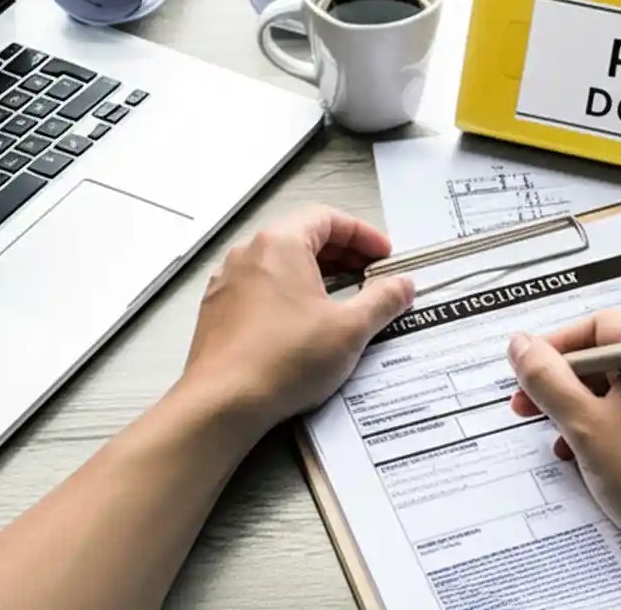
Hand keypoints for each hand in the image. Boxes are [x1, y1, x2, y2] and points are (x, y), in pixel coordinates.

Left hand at [184, 205, 413, 424]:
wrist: (224, 402)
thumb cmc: (283, 360)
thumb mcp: (350, 329)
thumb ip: (382, 300)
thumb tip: (401, 285)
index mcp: (280, 243)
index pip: (327, 218)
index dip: (362, 234)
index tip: (382, 255)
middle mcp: (248, 254)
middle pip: (302, 236)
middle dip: (341, 253)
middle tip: (369, 274)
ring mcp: (228, 281)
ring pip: (279, 263)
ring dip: (314, 274)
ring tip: (342, 298)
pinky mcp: (218, 310)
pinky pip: (259, 288)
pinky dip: (288, 293)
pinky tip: (304, 322)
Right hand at [507, 311, 620, 608]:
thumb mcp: (585, 425)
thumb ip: (547, 379)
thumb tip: (521, 345)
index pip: (597, 326)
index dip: (554, 348)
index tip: (524, 374)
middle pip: (608, 356)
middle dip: (563, 384)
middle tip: (528, 409)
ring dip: (581, 410)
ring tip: (558, 441)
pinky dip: (609, 428)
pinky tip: (588, 457)